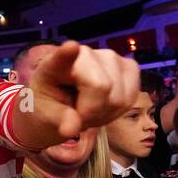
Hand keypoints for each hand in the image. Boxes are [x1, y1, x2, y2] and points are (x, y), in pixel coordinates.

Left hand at [26, 40, 140, 138]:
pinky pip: (130, 100)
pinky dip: (117, 112)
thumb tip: (70, 129)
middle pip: (101, 88)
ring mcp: (111, 57)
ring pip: (119, 98)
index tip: (70, 47)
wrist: (64, 100)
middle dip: (92, 112)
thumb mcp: (47, 113)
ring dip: (104, 114)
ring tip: (88, 110)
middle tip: (79, 115)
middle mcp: (86, 53)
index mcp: (55, 64)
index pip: (61, 57)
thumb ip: (59, 119)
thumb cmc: (52, 103)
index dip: (67, 53)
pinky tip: (103, 107)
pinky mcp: (130, 67)